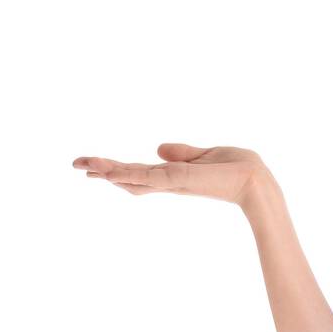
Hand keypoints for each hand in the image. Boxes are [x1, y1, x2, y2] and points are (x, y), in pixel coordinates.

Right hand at [71, 144, 267, 207]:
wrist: (257, 182)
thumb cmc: (239, 169)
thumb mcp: (206, 154)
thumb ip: (183, 153)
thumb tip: (159, 148)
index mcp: (176, 176)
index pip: (140, 172)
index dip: (118, 168)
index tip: (94, 165)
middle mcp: (170, 181)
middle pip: (130, 176)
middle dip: (103, 169)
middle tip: (75, 163)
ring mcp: (173, 182)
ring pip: (132, 176)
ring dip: (106, 168)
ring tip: (82, 163)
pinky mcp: (178, 179)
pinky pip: (146, 175)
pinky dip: (126, 173)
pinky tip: (106, 171)